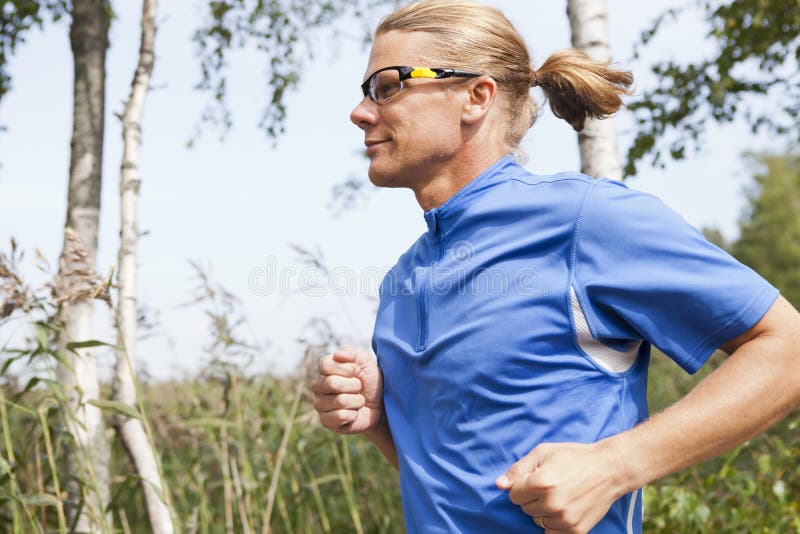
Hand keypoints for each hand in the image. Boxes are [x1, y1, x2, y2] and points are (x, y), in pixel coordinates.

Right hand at [311, 347, 383, 434]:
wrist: (381, 406)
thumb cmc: (371, 382)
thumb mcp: (365, 362)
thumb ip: (351, 354)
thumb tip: (337, 355)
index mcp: (324, 369)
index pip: (325, 365)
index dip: (347, 369)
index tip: (357, 372)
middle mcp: (318, 386)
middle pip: (332, 383)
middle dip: (354, 385)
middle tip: (359, 388)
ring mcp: (320, 404)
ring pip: (340, 401)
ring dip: (357, 400)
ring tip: (359, 401)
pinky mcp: (326, 421)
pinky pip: (341, 416)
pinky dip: (354, 414)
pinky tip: (354, 413)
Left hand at [495, 442, 627, 532]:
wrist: (609, 469)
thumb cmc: (574, 457)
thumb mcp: (543, 453)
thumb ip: (518, 469)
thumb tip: (498, 485)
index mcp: (541, 483)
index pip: (514, 495)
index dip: (522, 486)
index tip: (536, 479)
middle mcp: (552, 503)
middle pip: (525, 508)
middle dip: (533, 498)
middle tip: (551, 485)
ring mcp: (565, 519)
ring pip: (537, 521)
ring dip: (543, 511)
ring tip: (560, 496)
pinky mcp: (576, 530)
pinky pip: (552, 532)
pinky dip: (554, 523)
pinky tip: (564, 509)